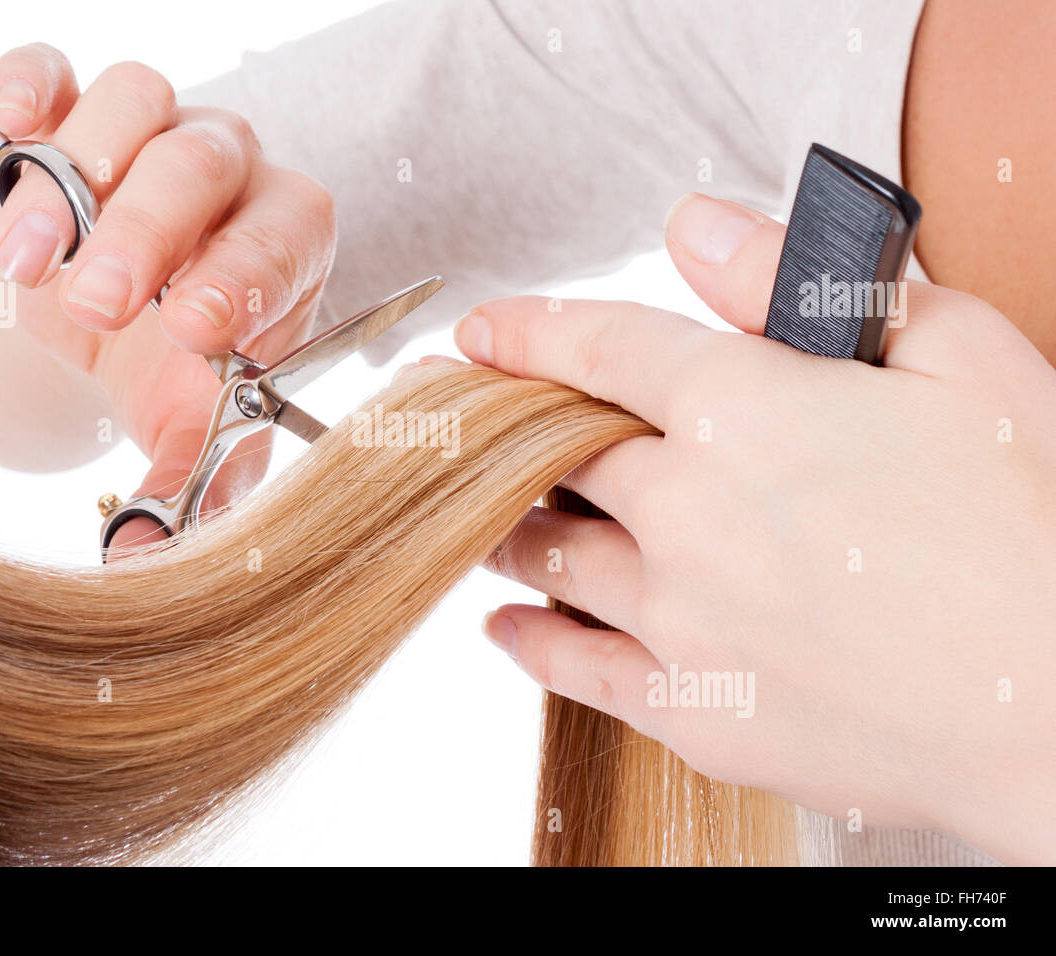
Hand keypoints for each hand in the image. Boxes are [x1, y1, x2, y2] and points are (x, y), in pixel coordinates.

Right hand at [0, 45, 334, 546]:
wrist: (115, 312)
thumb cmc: (173, 365)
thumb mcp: (187, 421)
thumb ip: (189, 479)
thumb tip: (145, 559)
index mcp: (281, 242)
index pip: (281, 238)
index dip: (245, 276)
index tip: (199, 329)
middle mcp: (227, 170)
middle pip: (201, 165)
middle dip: (146, 235)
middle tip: (101, 306)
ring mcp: (150, 126)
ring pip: (133, 104)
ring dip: (74, 178)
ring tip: (31, 261)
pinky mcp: (69, 102)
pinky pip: (51, 67)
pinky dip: (28, 86)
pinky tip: (13, 128)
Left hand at [455, 193, 1055, 863]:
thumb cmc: (1031, 523)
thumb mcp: (951, 355)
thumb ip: (803, 281)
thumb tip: (696, 226)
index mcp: (741, 411)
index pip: (600, 348)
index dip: (530, 331)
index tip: (480, 334)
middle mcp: (685, 513)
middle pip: (556, 455)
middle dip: (508, 433)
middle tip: (473, 430)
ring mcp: (679, 620)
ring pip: (550, 556)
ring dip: (511, 527)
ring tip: (488, 519)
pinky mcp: (693, 713)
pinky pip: (575, 668)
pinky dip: (530, 641)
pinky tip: (509, 627)